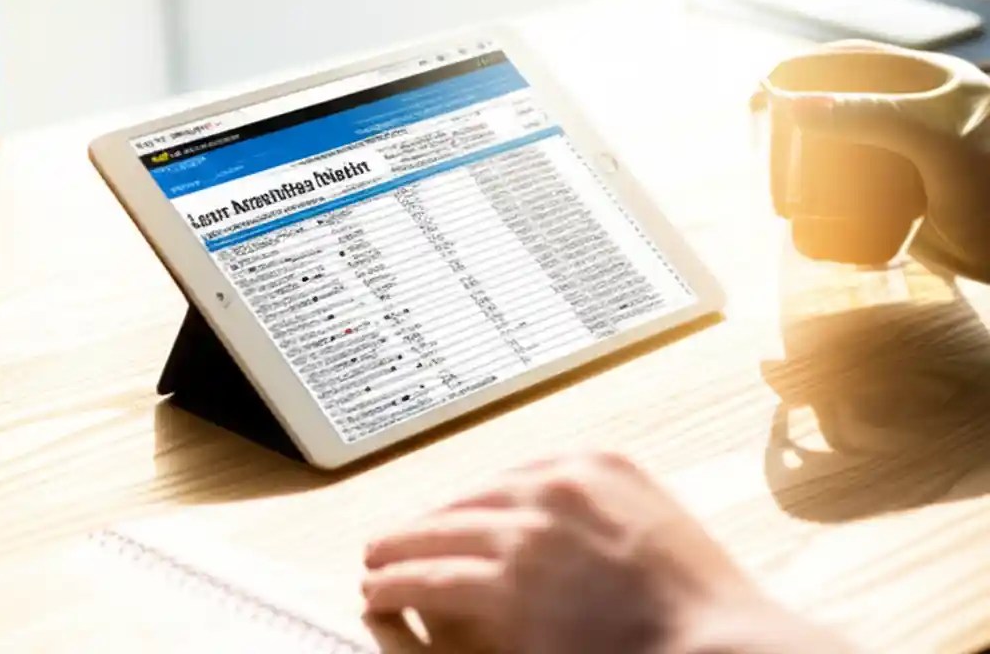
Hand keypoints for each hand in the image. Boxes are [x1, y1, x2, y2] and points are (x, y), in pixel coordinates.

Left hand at [362, 452, 852, 653]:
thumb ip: (601, 514)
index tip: (448, 516)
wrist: (723, 649)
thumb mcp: (655, 527)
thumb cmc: (702, 608)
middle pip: (469, 500)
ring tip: (376, 563)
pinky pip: (432, 577)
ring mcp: (530, 531)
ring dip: (399, 549)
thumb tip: (553, 529)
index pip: (510, 477)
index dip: (470, 503)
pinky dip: (398, 582)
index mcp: (597, 463)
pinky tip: (379, 590)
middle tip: (398, 536)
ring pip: (440, 534)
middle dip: (431, 521)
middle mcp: (557, 485)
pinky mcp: (508, 582)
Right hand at [772, 40, 989, 279]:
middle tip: (770, 155)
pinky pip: (852, 188)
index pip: (854, 58)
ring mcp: (910, 155)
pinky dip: (823, 197)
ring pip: (841, 151)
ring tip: (783, 194)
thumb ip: (870, 114)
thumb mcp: (935, 141)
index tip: (763, 89)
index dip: (805, 67)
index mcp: (930, 80)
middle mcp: (917, 112)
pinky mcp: (906, 195)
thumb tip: (792, 104)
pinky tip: (805, 213)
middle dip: (797, 128)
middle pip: (838, 106)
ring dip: (806, 168)